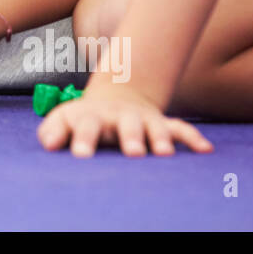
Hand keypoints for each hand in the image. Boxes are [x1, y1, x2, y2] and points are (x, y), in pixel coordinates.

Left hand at [36, 75, 213, 156]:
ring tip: (163, 153)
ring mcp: (143, 120)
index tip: (81, 156)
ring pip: (154, 127)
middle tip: (132, 153)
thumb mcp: (64, 119)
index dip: (83, 139)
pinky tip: (205, 150)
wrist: (116, 97)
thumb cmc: (84, 119)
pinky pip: (180, 129)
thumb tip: (47, 144)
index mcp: (93, 117)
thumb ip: (53, 131)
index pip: (87, 126)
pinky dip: (192, 137)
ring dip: (160, 138)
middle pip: (126, 125)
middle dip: (129, 138)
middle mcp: (120, 118)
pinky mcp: (162, 123)